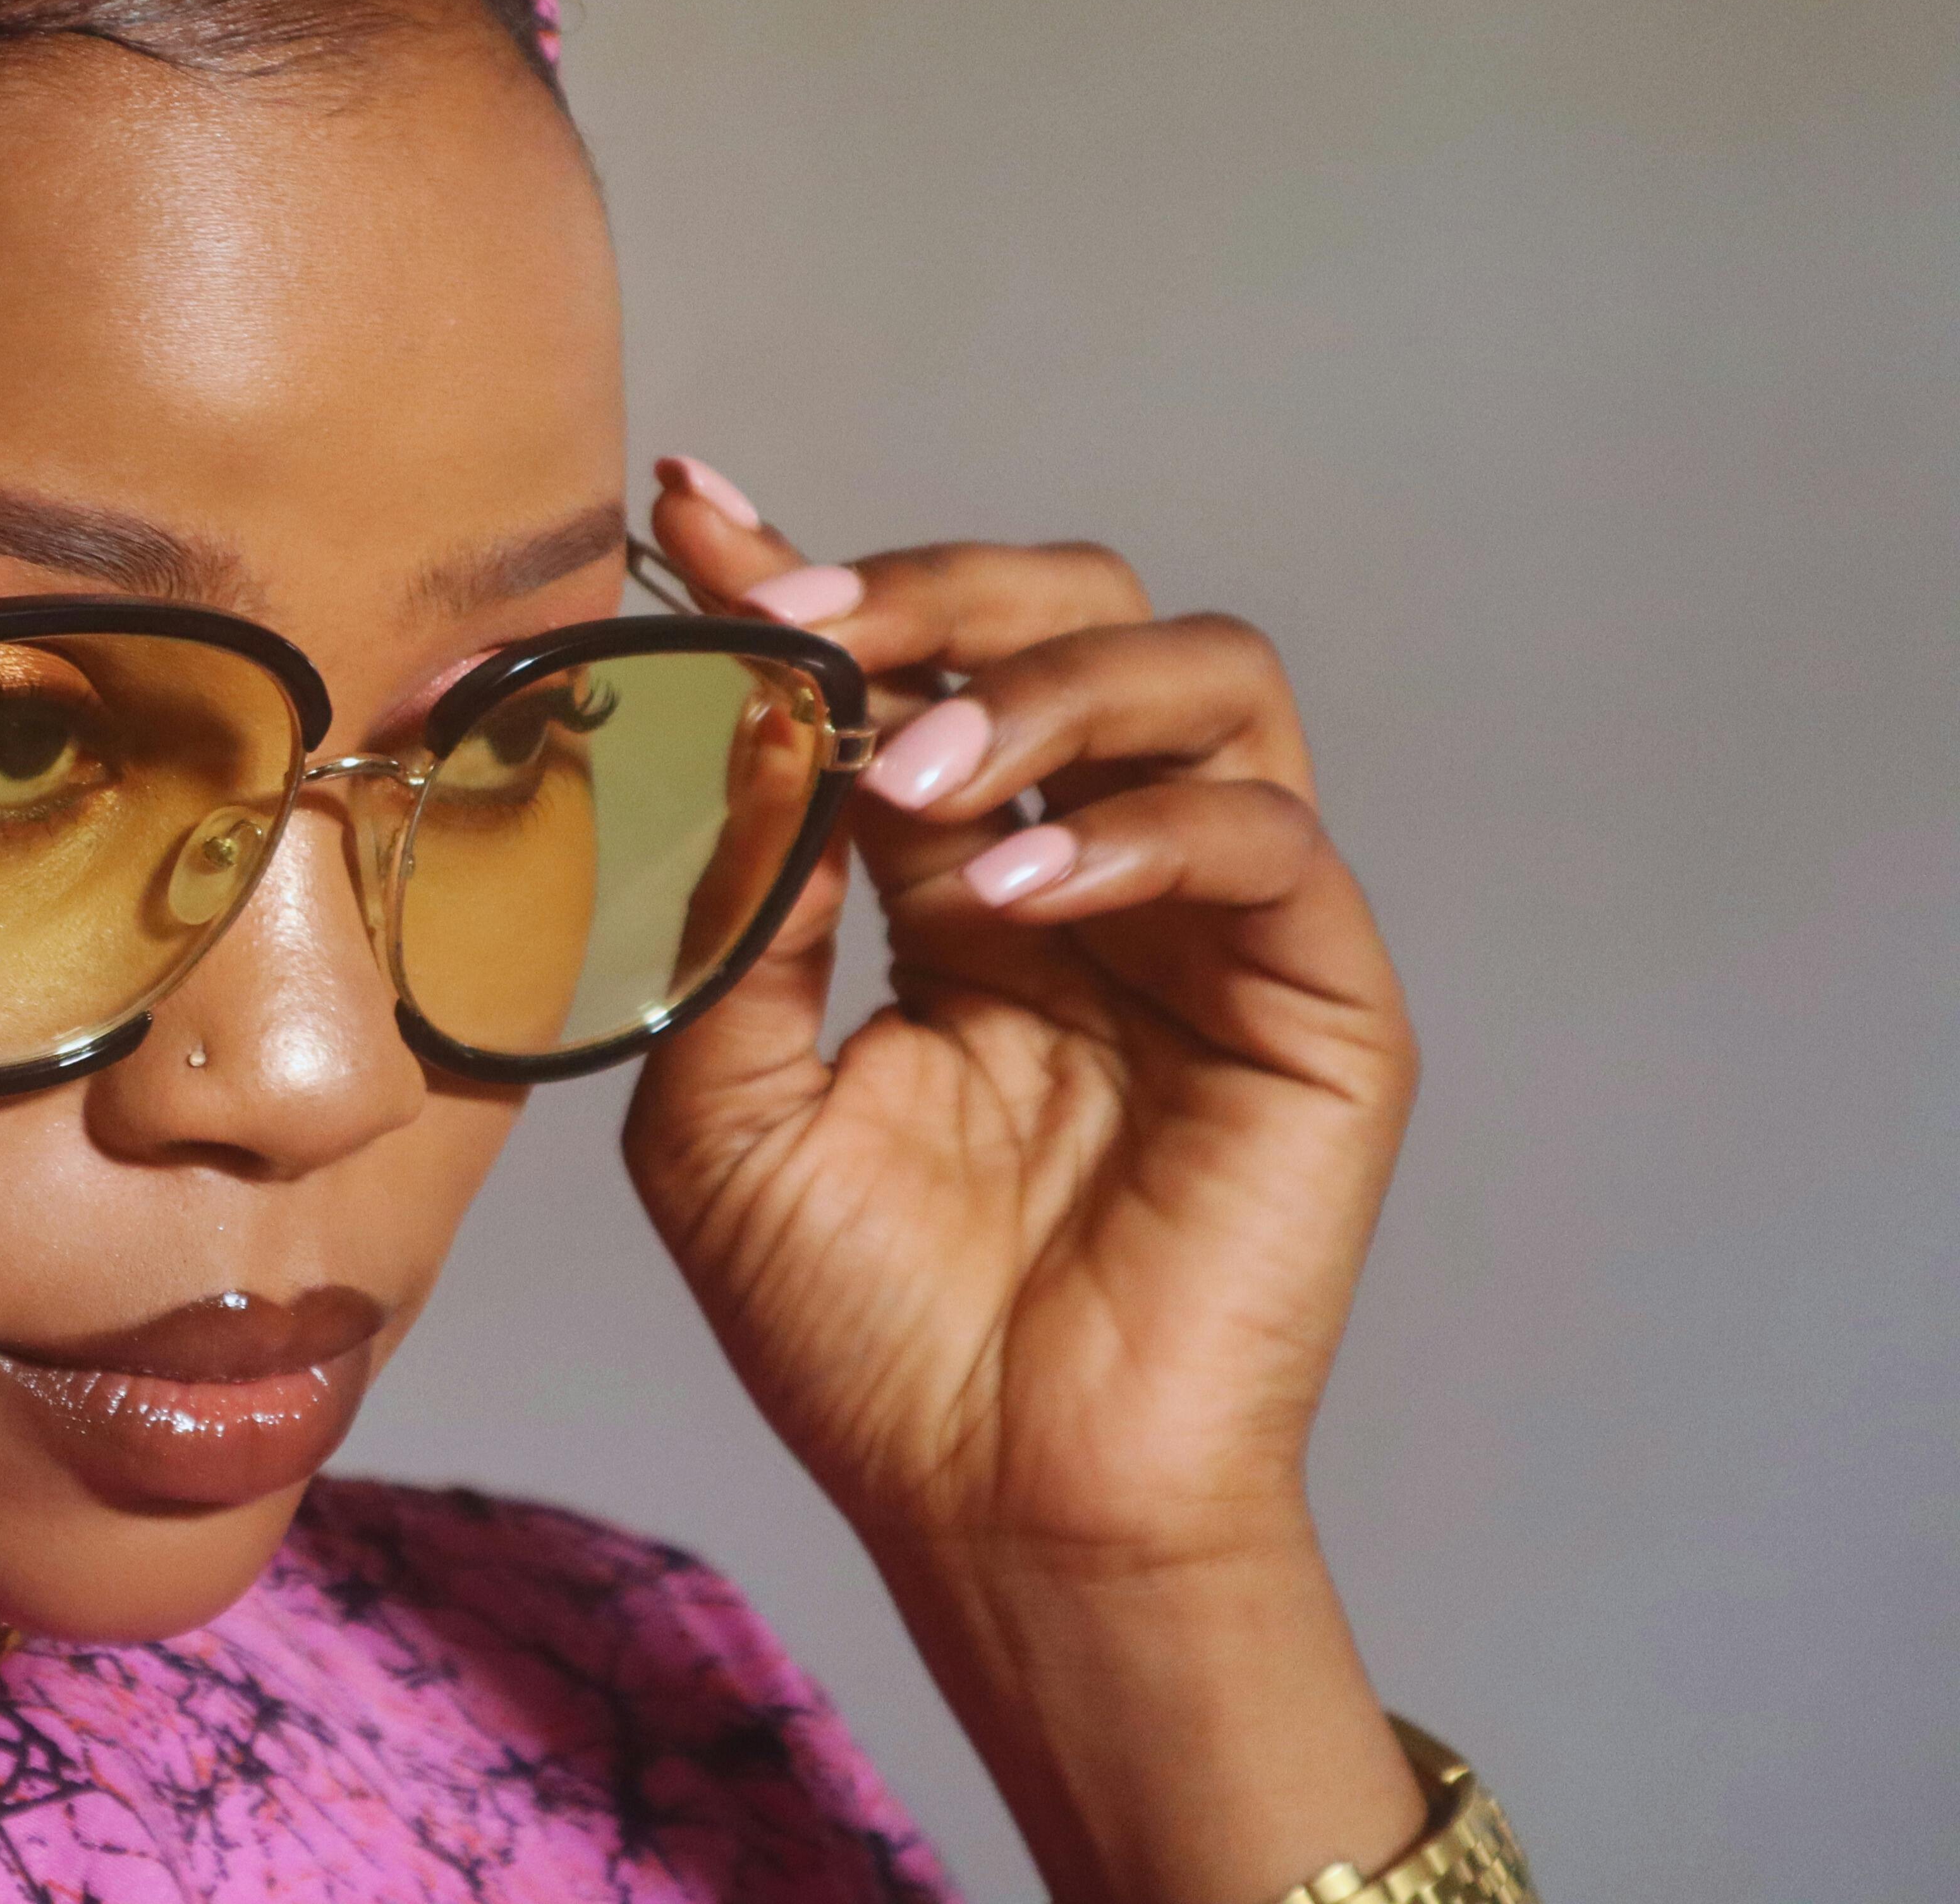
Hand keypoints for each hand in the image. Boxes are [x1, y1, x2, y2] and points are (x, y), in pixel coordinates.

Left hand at [627, 466, 1425, 1903]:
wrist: (991, 1501)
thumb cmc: (859, 1326)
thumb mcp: (721, 1095)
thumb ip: (726, 908)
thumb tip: (735, 724)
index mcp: (958, 879)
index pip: (907, 671)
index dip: (808, 574)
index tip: (693, 511)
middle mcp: (1095, 867)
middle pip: (1077, 610)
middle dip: (942, 590)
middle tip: (820, 635)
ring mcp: (1217, 922)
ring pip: (1205, 674)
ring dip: (1044, 691)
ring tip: (915, 788)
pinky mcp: (1319, 997)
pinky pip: (1264, 837)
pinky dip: (1134, 831)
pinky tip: (1012, 900)